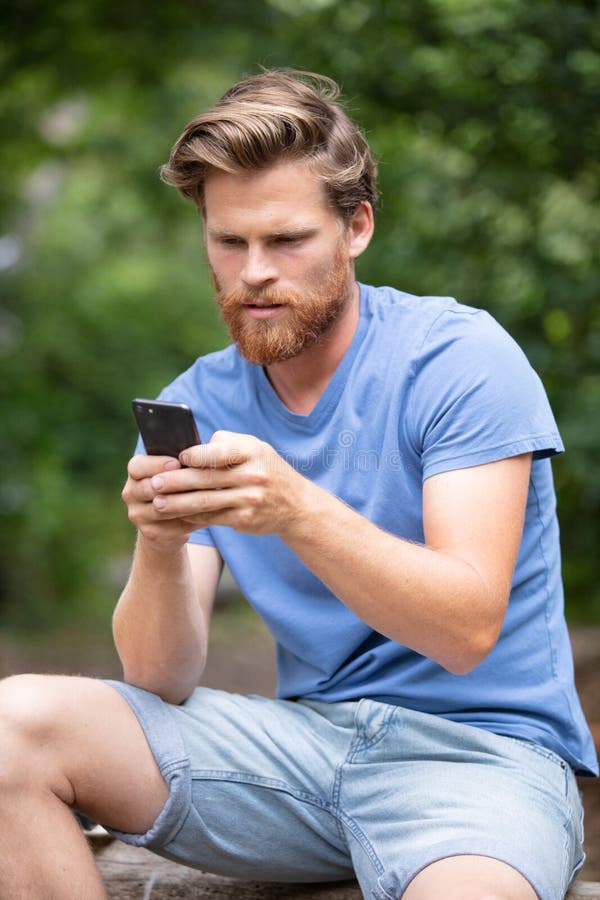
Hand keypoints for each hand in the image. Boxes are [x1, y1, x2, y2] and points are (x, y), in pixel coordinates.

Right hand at [121, 453, 200, 549]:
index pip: (137, 466)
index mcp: (135, 472)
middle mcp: (130, 493)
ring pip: (161, 508)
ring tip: (209, 496)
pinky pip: (171, 526)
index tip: (177, 463)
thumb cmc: (179, 486)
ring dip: (186, 502)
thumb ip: (182, 462)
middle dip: (172, 484)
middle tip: (195, 480)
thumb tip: (201, 452)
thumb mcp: (177, 471)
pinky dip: (191, 519)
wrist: (170, 523)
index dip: (156, 464)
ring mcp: (137, 514)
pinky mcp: (150, 533)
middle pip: (147, 488)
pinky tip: (208, 513)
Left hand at [148, 431, 308, 535]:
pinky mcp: (244, 520)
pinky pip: (212, 518)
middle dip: (176, 482)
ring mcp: (249, 499)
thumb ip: (225, 444)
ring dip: (178, 504)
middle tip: (154, 484)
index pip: (220, 452)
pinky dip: (192, 518)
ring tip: (157, 503)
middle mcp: (252, 475)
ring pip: (205, 502)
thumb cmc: (266, 468)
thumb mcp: (255, 448)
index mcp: (251, 451)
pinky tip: (176, 516)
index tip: (177, 458)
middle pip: (207, 479)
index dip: (196, 455)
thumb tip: (190, 448)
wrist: (296, 504)